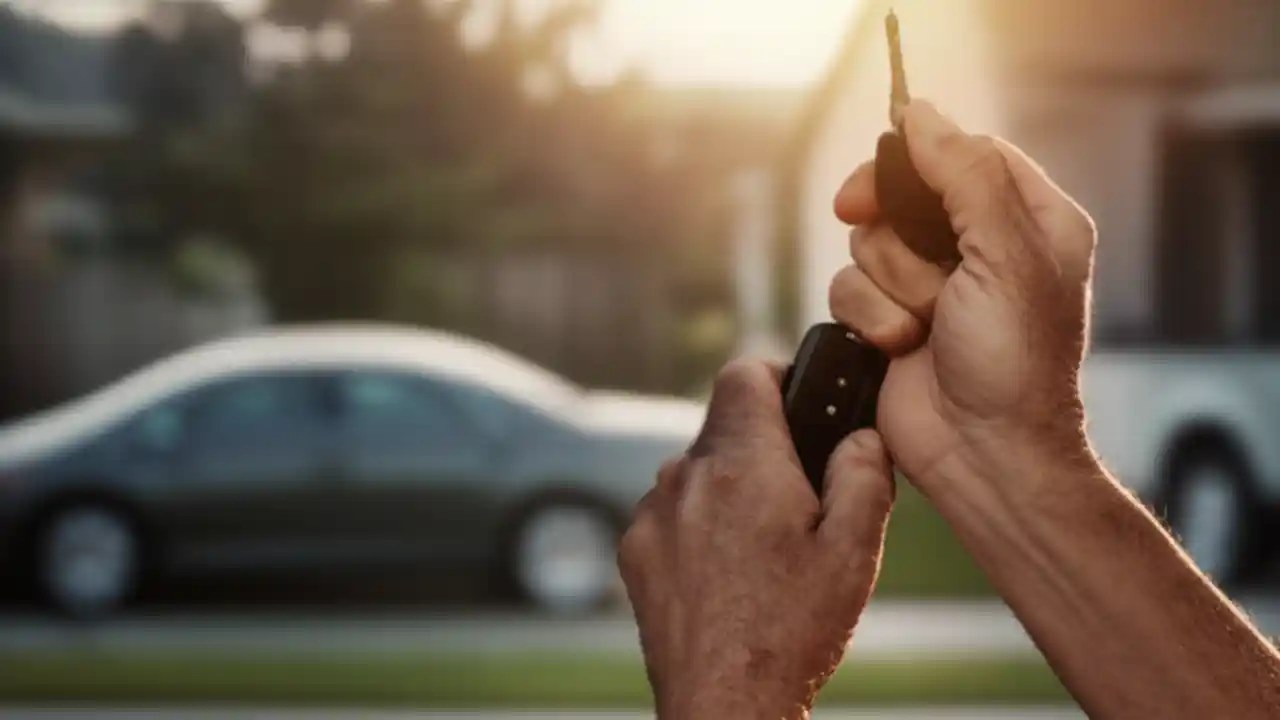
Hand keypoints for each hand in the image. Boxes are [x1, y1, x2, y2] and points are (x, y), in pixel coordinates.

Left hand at [618, 360, 894, 719]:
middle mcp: (685, 476)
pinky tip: (727, 576)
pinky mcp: (634, 550)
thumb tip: (859, 433)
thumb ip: (863, 473)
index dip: (775, 375)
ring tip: (764, 552)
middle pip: (725, 427)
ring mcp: (652, 514)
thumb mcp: (854, 552)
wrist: (725, 705)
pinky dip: (697, 528)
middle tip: (799, 501)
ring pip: (697, 473)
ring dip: (728, 492)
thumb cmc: (792, 631)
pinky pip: (671, 514)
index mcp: (743, 462)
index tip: (797, 401)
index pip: (744, 371)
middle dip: (763, 449)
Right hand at [829, 100, 1097, 492]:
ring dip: (889, 285)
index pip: (962, 153)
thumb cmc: (1015, 364)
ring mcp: (929, 285)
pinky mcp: (887, 319)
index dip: (917, 156)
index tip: (884, 174)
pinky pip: (847, 287)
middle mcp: (977, 246)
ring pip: (867, 242)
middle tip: (873, 227)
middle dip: (894, 229)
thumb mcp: (1008, 255)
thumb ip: (965, 176)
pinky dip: (869, 318)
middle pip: (900, 192)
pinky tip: (902, 347)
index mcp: (1027, 219)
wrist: (985, 454)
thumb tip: (920, 114)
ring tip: (928, 324)